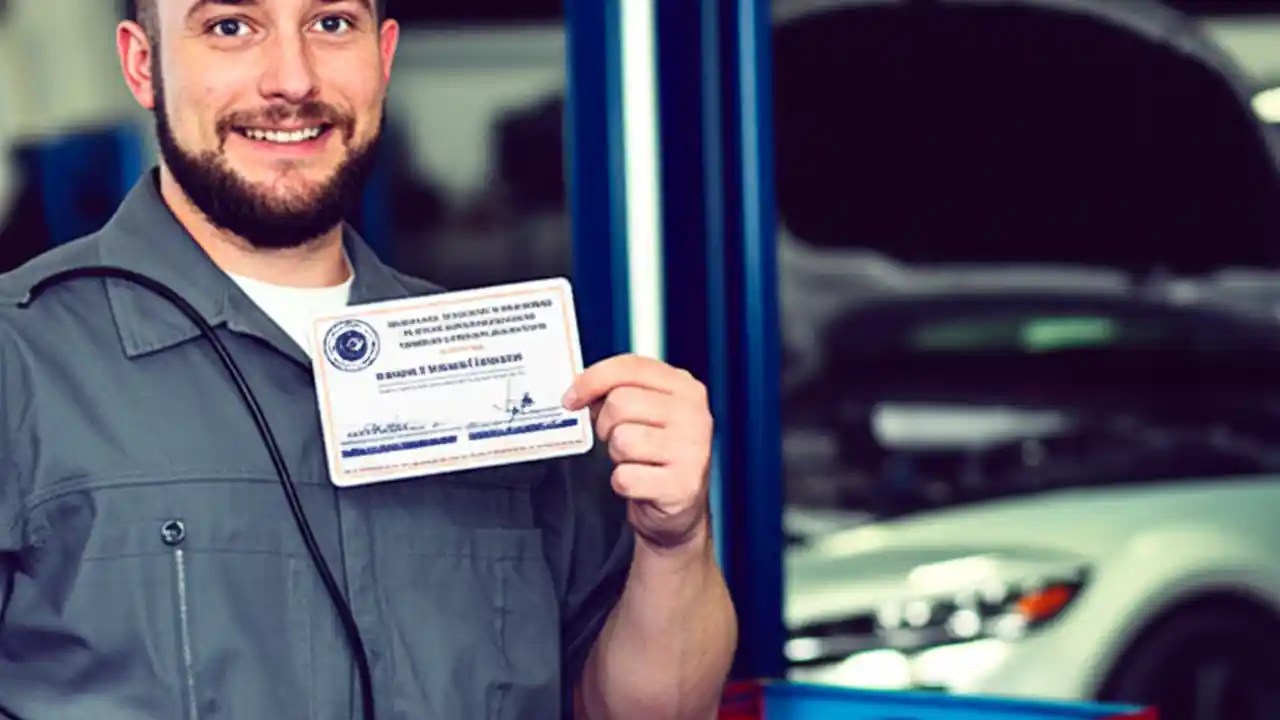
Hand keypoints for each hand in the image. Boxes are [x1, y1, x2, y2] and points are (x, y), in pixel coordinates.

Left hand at [562, 354, 712, 549]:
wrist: (680, 507)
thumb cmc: (658, 453)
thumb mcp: (647, 412)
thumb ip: (619, 392)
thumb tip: (579, 390)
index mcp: (685, 388)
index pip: (631, 367)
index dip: (592, 380)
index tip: (571, 398)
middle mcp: (694, 415)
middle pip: (620, 403)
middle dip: (606, 424)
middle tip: (615, 438)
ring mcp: (691, 450)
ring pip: (621, 440)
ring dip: (617, 455)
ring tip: (634, 460)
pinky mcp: (681, 486)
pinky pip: (625, 477)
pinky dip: (623, 483)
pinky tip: (640, 482)